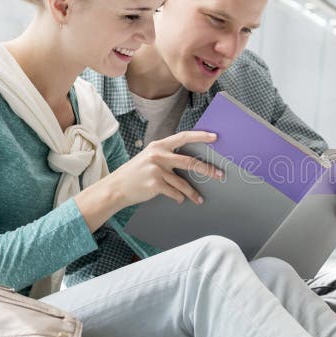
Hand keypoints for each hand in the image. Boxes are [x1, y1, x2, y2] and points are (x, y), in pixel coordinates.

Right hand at [76, 131, 220, 230]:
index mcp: (158, 146)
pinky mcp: (154, 184)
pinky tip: (180, 200)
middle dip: (207, 169)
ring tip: (199, 199)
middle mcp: (158, 155)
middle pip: (190, 161)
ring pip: (183, 183)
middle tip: (220, 174)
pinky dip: (179, 198)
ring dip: (193, 193)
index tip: (214, 137)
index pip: (183, 137)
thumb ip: (166, 156)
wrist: (116, 188)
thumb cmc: (135, 174)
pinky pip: (174, 192)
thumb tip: (191, 161)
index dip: (200, 136)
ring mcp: (156, 170)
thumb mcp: (149, 158)